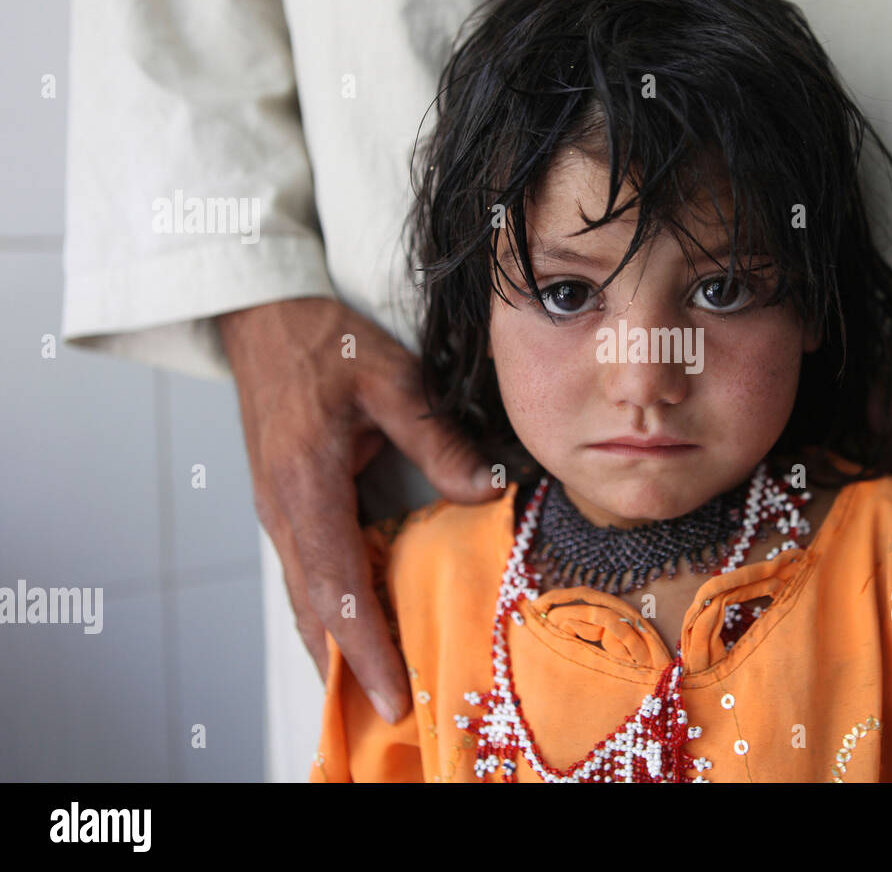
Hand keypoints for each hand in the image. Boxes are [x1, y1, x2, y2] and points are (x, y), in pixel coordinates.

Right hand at [218, 297, 496, 723]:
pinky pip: (306, 574)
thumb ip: (436, 439)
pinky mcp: (284, 505)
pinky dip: (328, 615)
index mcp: (306, 484)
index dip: (365, 647)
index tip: (390, 694)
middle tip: (385, 718)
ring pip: (305, 598)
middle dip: (348, 669)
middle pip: (314, 610)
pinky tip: (353, 635)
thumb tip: (484, 491)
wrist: (262, 317)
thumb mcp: (390, 378)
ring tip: (367, 698)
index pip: (336, 587)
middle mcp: (283, 510)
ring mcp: (277, 510)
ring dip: (333, 650)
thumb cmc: (324, 341)